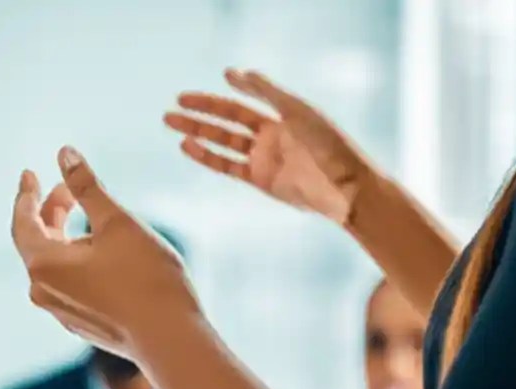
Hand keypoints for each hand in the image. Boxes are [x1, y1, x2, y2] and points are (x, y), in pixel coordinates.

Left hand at [11, 147, 202, 359]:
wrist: (169, 339)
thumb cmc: (145, 277)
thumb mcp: (116, 222)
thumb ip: (87, 187)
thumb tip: (64, 153)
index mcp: (44, 264)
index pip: (22, 221)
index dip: (26, 194)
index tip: (30, 173)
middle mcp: (43, 291)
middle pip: (36, 242)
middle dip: (49, 211)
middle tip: (67, 189)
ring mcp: (60, 311)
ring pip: (52, 264)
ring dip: (63, 236)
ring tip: (87, 218)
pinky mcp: (80, 323)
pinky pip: (67, 283)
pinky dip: (74, 260)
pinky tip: (99, 253)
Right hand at [163, 68, 371, 225]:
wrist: (344, 188)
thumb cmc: (328, 145)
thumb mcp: (298, 111)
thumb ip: (268, 93)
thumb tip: (238, 73)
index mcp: (284, 115)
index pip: (251, 97)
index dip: (235, 87)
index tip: (220, 77)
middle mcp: (271, 135)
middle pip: (230, 118)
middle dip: (203, 110)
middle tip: (176, 102)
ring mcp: (263, 158)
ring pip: (223, 140)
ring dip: (197, 130)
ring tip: (171, 121)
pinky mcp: (258, 180)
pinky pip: (225, 165)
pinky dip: (205, 155)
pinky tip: (186, 145)